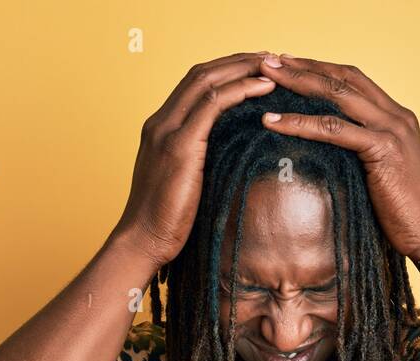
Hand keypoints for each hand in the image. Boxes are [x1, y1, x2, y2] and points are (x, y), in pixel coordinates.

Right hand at [115, 53, 277, 267]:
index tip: (258, 68)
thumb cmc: (167, 222)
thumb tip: (231, 158)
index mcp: (161, 128)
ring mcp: (167, 131)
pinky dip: (240, 90)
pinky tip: (264, 88)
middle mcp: (161, 122)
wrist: (143, 242)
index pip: (195, 84)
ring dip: (243, 68)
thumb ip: (200, 162)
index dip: (228, 70)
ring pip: (207, 81)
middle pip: (202, 73)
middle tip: (274, 58)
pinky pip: (212, 105)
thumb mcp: (184, 183)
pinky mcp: (179, 147)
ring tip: (275, 65)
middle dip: (239, 60)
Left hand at [257, 54, 419, 259]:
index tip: (288, 65)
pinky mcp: (384, 149)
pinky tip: (275, 121)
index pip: (353, 80)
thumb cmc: (403, 211)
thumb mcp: (380, 172)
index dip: (319, 68)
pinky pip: (334, 130)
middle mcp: (396, 116)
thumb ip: (361, 153)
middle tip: (269, 60)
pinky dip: (301, 122)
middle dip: (304, 66)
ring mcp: (392, 130)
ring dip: (298, 82)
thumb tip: (326, 152)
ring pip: (337, 95)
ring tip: (266, 77)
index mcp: (396, 117)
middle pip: (343, 78)